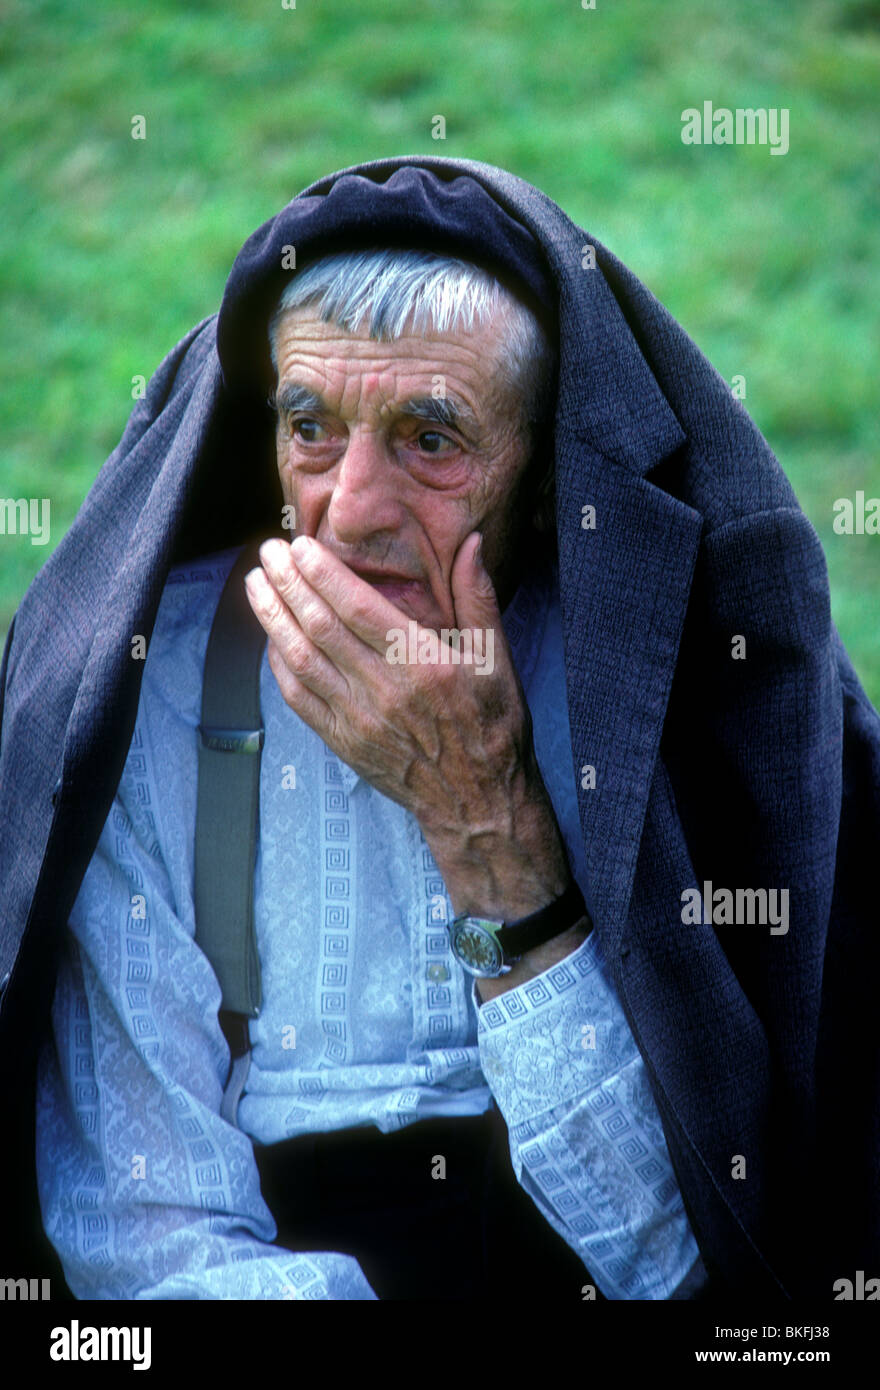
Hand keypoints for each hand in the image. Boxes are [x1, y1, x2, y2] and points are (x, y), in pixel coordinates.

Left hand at [244, 531, 571, 917]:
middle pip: (321, 627)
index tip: (300, 546)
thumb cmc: (492, 727)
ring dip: (273, 619)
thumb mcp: (498, 660)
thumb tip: (471, 543)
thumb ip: (479, 597)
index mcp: (424, 663)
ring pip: (302, 659)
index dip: (324, 574)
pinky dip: (279, 664)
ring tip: (256, 584)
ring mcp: (359, 719)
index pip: (359, 608)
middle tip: (268, 552)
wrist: (476, 802)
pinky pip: (299, 698)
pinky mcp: (344, 742)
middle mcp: (386, 690)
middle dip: (289, 584)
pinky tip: (271, 637)